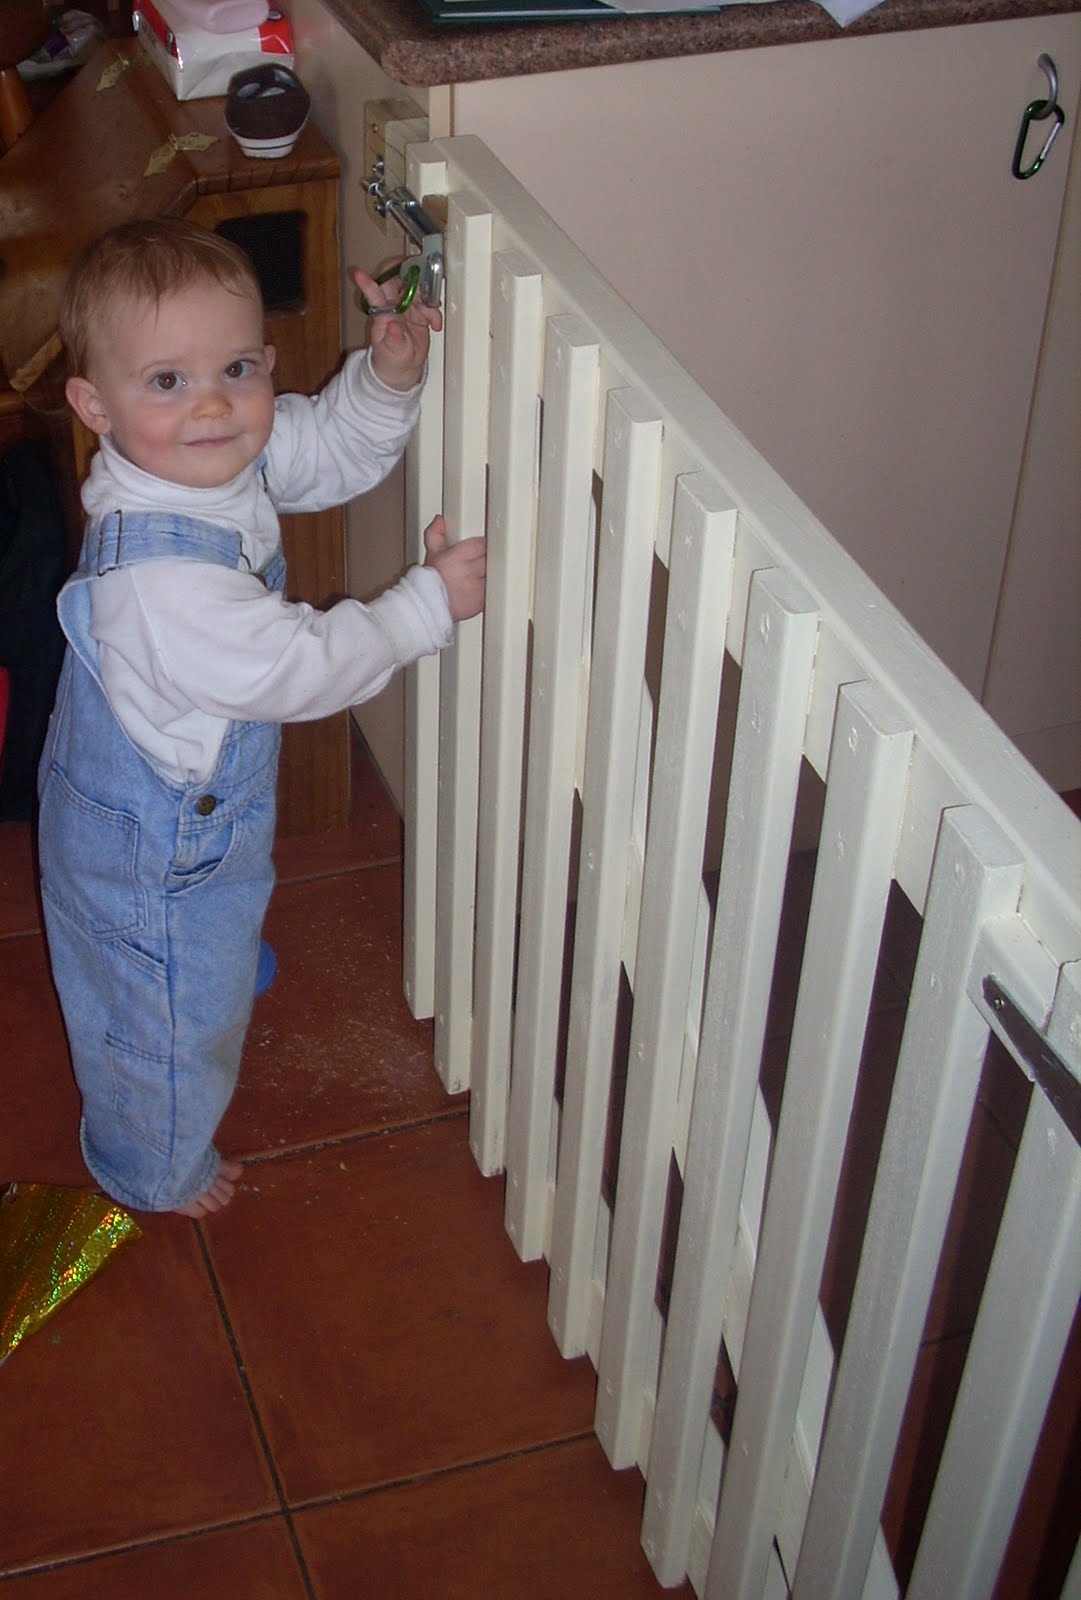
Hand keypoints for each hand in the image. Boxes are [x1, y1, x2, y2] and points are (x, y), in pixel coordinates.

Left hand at [353, 263, 442, 391]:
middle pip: (397, 280)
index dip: (367, 284)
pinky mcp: (420, 312)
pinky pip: (429, 304)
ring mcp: (407, 307)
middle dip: (408, 272)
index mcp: (381, 313)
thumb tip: (394, 325)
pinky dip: (435, 312)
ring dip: (426, 295)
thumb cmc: (390, 358)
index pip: (373, 295)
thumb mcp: (392, 352)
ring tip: (430, 314)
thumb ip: (394, 339)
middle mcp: (393, 305)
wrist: (403, 368)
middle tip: (420, 274)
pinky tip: (435, 325)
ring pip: (417, 288)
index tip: (359, 274)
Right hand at [423, 514, 485, 622]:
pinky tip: (483, 585)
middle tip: (486, 557)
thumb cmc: (429, 583)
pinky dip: (491, 586)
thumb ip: (436, 534)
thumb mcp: (432, 554)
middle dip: (489, 556)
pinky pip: (493, 589)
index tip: (483, 545)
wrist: (428, 607)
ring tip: (484, 572)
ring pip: (494, 573)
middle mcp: (469, 571)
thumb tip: (440, 521)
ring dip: (492, 571)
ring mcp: (477, 587)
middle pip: (491, 558)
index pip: (482, 544)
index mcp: (457, 557)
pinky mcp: (482, 601)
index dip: (484, 544)